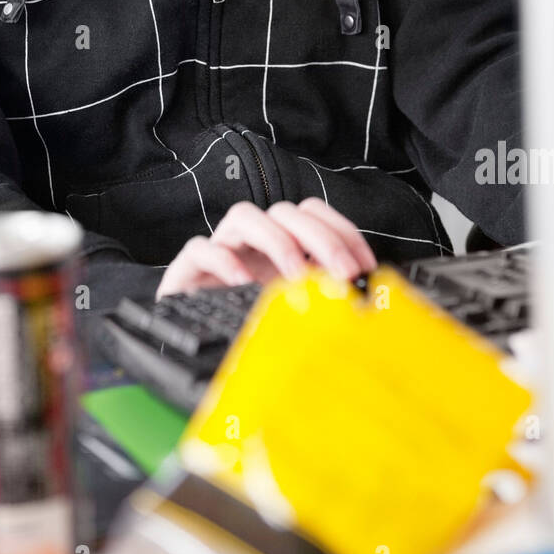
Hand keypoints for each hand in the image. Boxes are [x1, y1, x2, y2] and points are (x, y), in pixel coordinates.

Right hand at [155, 197, 378, 299]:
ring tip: (296, 276)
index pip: (313, 213)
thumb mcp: (292, 309)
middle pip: (286, 211)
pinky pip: (200, 248)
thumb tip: (365, 299)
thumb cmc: (246, 321)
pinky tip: (241, 281)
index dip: (342, 232)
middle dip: (320, 238)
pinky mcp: (188, 268)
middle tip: (342, 273)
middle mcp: (251, 239)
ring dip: (277, 241)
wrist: (188, 341)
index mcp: (280, 242)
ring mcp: (220, 248)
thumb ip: (322, 296)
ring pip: (244, 215)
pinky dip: (222, 259)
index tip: (365, 266)